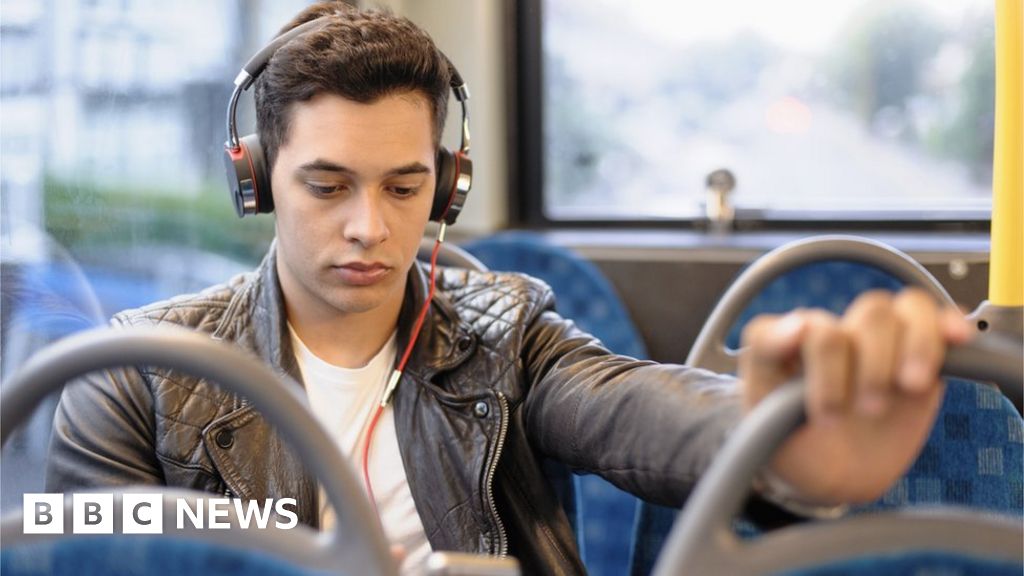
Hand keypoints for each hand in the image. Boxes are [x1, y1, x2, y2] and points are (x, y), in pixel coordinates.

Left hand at [738, 288, 972, 504]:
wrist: (827, 476)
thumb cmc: (790, 443)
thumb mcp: (761, 416)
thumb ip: (765, 359)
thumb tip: (797, 321)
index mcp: (791, 338)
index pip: (809, 325)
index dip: (823, 367)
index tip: (820, 412)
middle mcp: (837, 331)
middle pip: (871, 312)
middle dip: (874, 365)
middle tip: (866, 412)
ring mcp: (877, 342)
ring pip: (908, 309)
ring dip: (914, 348)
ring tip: (908, 387)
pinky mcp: (915, 357)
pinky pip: (935, 321)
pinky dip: (946, 325)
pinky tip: (955, 339)